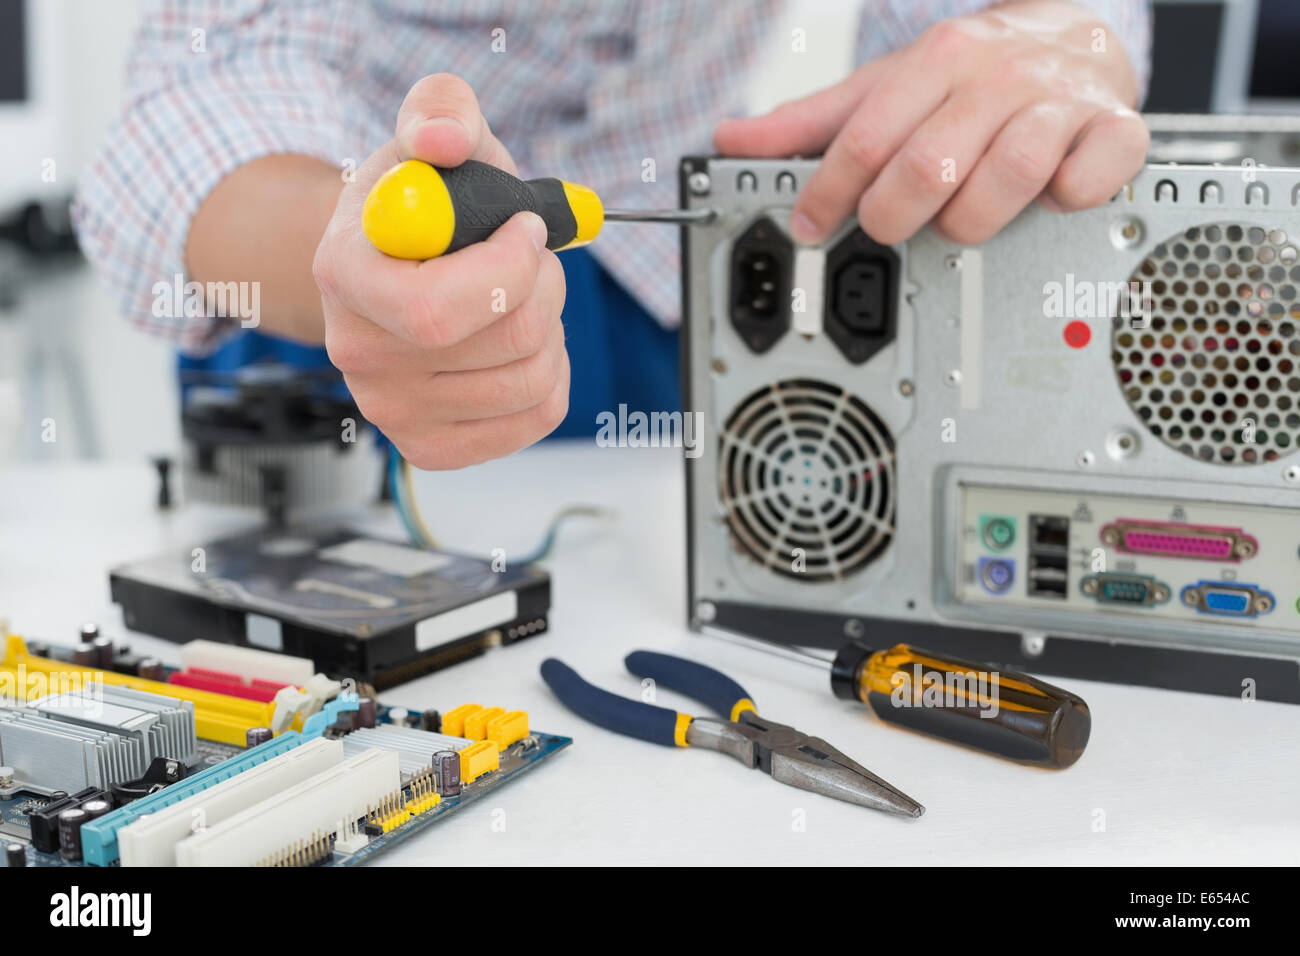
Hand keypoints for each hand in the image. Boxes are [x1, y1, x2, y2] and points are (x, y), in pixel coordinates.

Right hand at [313, 73, 568, 469]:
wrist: (392, 264)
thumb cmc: (419, 200)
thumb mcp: (428, 131)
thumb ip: (439, 111)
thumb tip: (444, 140)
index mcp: (344, 275)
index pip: (439, 309)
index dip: (511, 267)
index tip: (525, 229)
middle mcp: (357, 354)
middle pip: (509, 340)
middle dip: (546, 285)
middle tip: (528, 257)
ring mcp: (392, 412)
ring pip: (533, 379)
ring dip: (553, 327)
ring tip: (519, 297)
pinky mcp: (433, 446)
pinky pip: (538, 417)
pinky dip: (554, 374)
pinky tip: (521, 343)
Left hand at [714, 0, 1148, 245]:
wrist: (1074, 32)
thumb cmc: (971, 76)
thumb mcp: (886, 89)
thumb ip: (812, 123)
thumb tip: (731, 139)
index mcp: (936, 62)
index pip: (866, 137)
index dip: (828, 193)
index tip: (810, 225)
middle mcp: (996, 79)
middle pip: (931, 164)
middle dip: (894, 215)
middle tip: (887, 229)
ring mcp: (1057, 104)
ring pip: (1009, 175)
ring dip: (972, 219)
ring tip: (960, 222)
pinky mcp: (1113, 130)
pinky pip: (1091, 175)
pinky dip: (1067, 199)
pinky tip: (1047, 202)